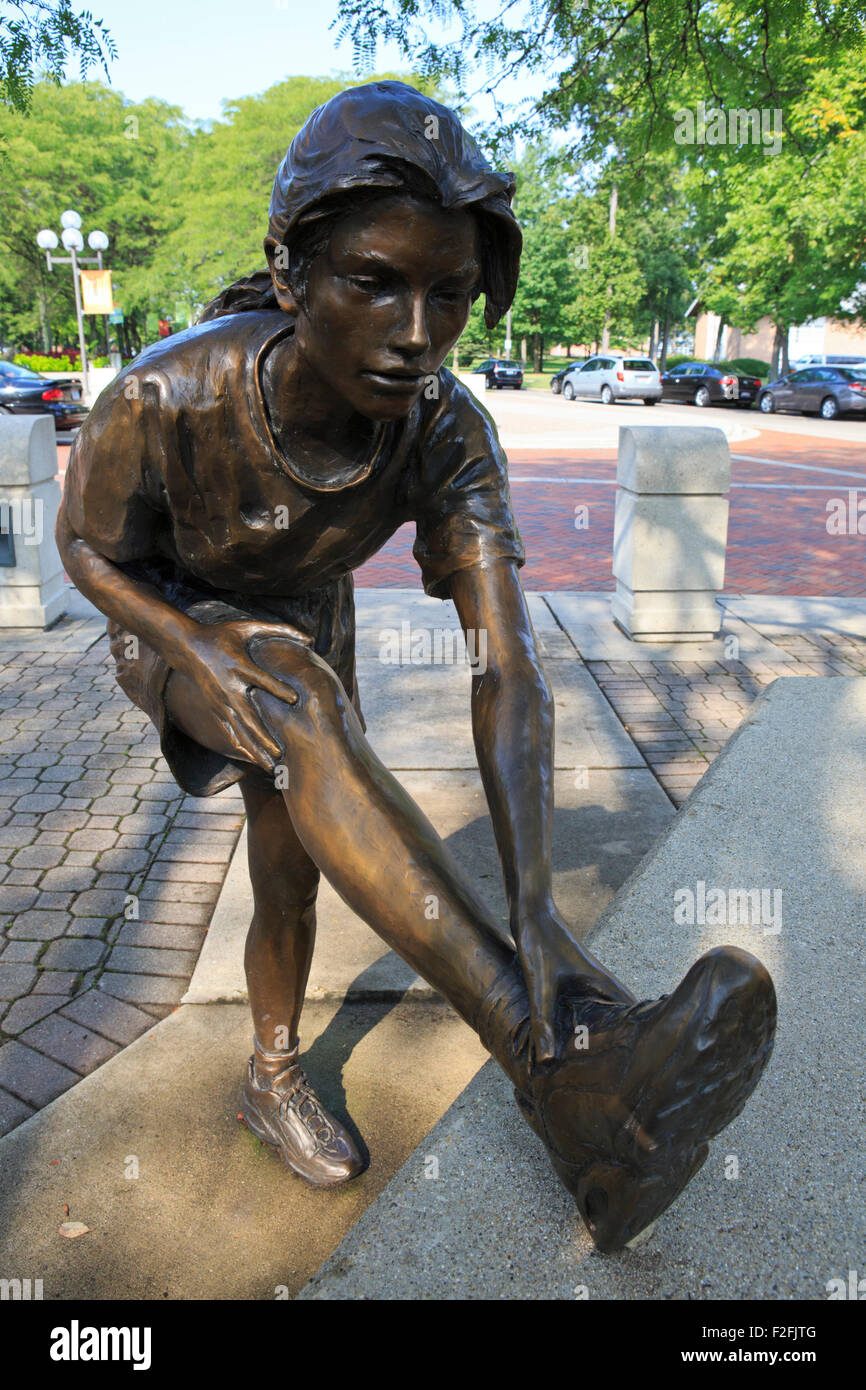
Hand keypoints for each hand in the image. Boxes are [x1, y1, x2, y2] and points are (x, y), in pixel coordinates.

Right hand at [175, 618, 314, 770]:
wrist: (187, 647)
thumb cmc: (221, 636)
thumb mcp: (247, 627)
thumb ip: (279, 630)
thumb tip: (310, 638)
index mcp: (239, 666)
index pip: (261, 679)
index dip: (278, 689)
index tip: (295, 698)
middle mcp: (230, 689)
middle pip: (248, 718)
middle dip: (263, 737)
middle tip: (280, 754)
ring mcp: (221, 702)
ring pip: (240, 731)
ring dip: (255, 750)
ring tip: (271, 767)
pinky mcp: (216, 709)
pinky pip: (231, 732)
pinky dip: (242, 747)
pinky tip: (254, 760)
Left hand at [515, 905, 635, 1064]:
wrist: (530, 909)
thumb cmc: (539, 941)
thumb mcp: (540, 985)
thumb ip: (544, 1020)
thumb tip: (547, 1059)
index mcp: (601, 983)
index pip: (632, 1012)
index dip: (642, 1035)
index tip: (646, 1064)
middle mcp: (599, 982)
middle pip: (619, 1015)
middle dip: (623, 1041)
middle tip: (624, 1075)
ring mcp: (586, 980)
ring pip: (602, 1011)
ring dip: (602, 1033)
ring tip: (601, 1065)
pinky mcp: (571, 979)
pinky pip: (585, 1005)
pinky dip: (584, 1023)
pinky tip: (572, 1038)